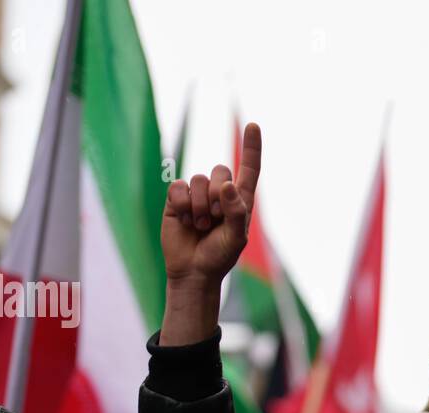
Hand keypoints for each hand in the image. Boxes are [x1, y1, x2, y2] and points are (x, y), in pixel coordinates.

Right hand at [159, 122, 261, 343]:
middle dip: (217, 196)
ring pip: (198, 179)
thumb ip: (236, 211)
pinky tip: (183, 220)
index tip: (253, 125)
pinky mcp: (176, 199)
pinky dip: (181, 204)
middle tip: (215, 220)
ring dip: (199, 206)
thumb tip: (227, 185)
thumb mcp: (236, 238)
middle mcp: (220, 193)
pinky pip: (178, 186)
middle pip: (220, 170)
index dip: (251, 147)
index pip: (249, 169)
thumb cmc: (219, 257)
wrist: (192, 271)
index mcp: (240, 200)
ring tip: (200, 225)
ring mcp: (197, 195)